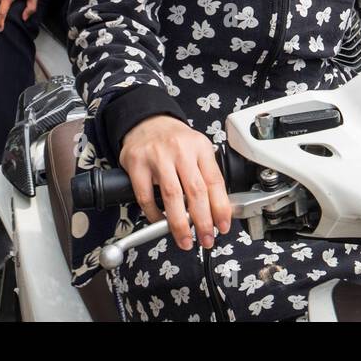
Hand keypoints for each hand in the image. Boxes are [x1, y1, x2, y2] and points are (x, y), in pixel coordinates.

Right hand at [119, 115, 231, 250]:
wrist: (147, 122)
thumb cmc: (174, 141)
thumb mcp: (197, 149)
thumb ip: (205, 175)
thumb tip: (217, 210)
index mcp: (200, 148)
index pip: (215, 182)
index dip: (221, 208)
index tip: (222, 226)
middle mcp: (181, 150)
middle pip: (195, 191)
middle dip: (202, 221)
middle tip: (206, 238)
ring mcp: (158, 157)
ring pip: (172, 196)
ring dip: (179, 224)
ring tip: (185, 239)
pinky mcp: (137, 164)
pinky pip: (146, 197)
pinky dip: (154, 215)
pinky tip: (160, 222)